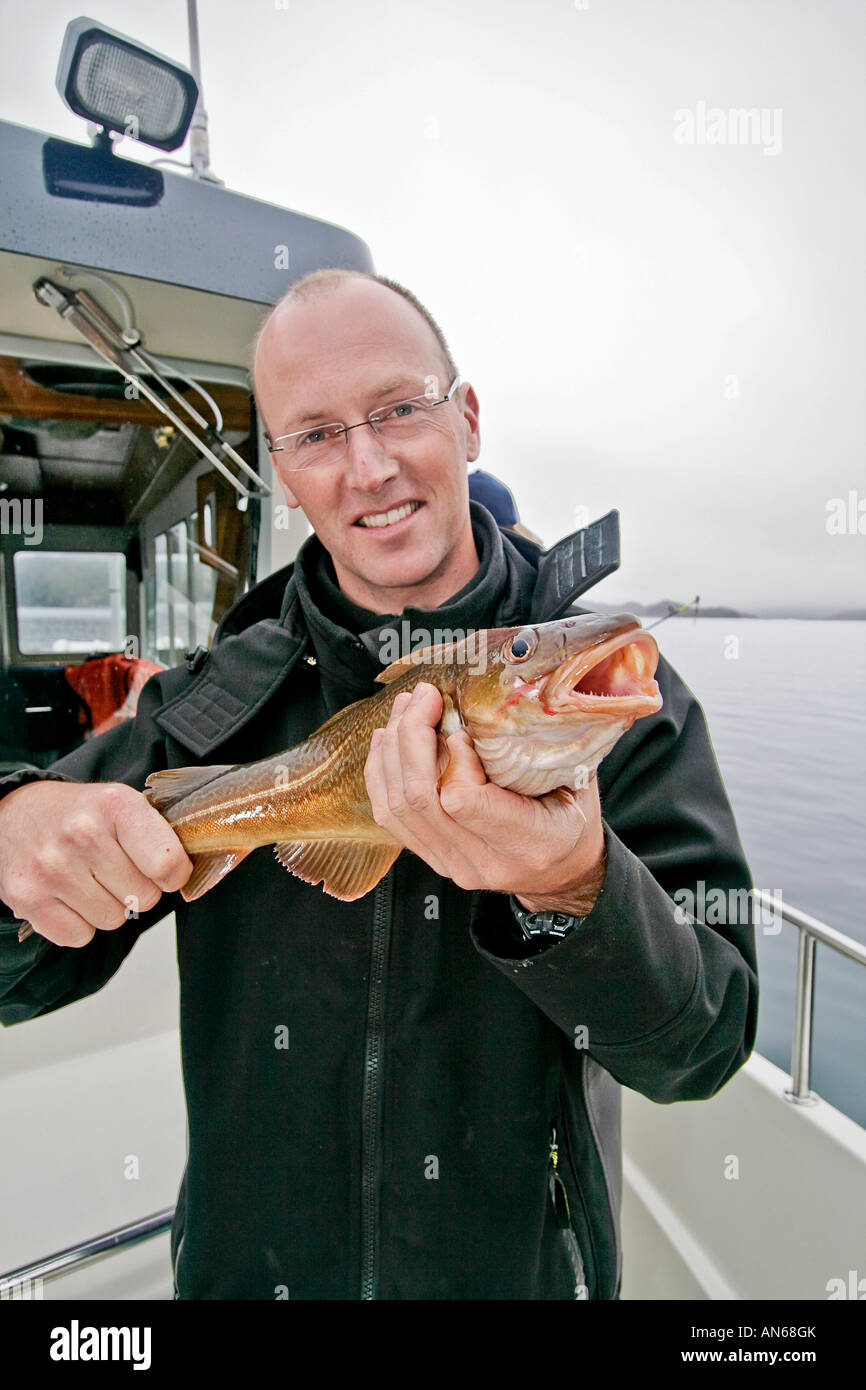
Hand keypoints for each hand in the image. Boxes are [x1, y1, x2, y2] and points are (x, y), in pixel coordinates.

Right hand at [0, 781, 192, 947]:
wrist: (13, 814)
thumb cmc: (78, 813)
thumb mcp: (123, 804)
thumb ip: (160, 835)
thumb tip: (194, 876)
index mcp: (116, 806)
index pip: (168, 863)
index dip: (173, 874)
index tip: (164, 868)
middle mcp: (82, 835)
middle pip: (144, 898)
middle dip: (137, 888)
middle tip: (114, 867)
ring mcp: (51, 868)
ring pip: (112, 920)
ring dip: (107, 906)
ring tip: (88, 877)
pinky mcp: (27, 897)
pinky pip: (78, 937)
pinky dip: (78, 923)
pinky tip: (67, 894)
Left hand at [363, 683, 605, 906]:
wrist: (563, 870)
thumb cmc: (572, 819)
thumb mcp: (577, 781)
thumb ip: (539, 747)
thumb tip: (503, 694)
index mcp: (528, 842)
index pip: (463, 801)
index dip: (453, 757)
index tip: (462, 728)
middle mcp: (484, 861)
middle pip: (421, 798)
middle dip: (412, 736)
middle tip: (423, 697)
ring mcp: (452, 865)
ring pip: (398, 807)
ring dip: (393, 750)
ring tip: (403, 709)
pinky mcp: (433, 859)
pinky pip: (391, 818)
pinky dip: (382, 774)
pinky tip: (386, 742)